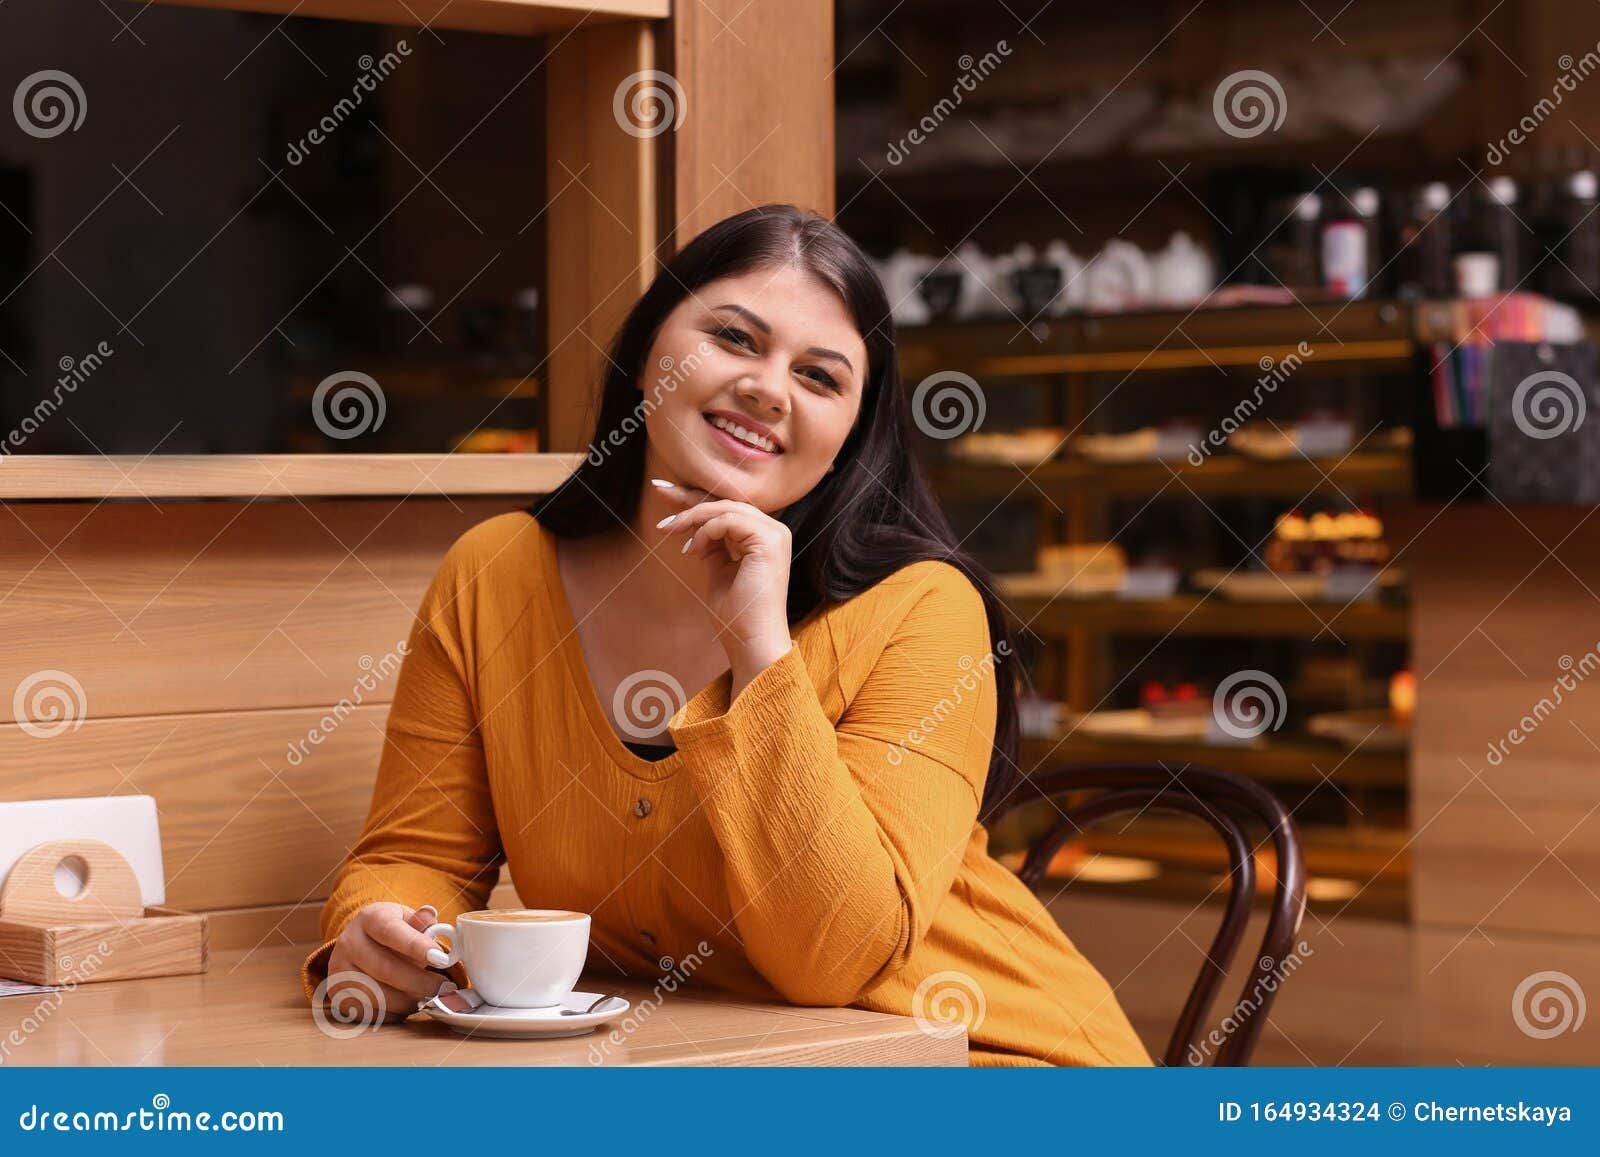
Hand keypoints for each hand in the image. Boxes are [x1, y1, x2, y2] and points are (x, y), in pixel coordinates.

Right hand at [326, 902, 454, 1022]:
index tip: (439, 958)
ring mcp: (340, 971)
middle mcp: (349, 943)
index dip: (415, 946)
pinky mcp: (339, 996)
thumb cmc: (392, 933)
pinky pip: (370, 1011)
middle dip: (419, 981)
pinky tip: (409, 1005)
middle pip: (385, 968)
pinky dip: (395, 1013)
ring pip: (377, 994)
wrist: (360, 944)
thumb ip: (420, 922)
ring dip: (408, 1000)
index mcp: (369, 918)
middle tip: (444, 987)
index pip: (390, 931)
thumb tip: (430, 915)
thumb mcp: (406, 919)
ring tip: (429, 997)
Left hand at [652, 478, 791, 669]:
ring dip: (693, 518)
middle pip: (726, 503)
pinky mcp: (770, 541)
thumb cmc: (735, 615)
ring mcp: (775, 535)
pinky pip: (729, 520)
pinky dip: (706, 531)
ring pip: (726, 508)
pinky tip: (694, 550)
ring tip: (672, 532)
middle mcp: (774, 531)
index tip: (665, 492)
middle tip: (660, 499)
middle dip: (689, 500)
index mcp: (765, 537)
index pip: (727, 509)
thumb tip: (693, 527)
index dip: (696, 500)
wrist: (749, 641)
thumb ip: (713, 545)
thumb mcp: (719, 570)